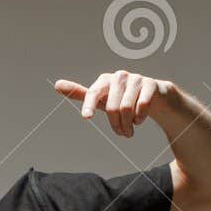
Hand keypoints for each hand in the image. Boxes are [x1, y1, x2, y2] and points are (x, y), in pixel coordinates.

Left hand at [55, 73, 173, 137]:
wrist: (154, 97)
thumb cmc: (122, 99)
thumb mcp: (102, 99)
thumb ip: (81, 93)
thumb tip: (56, 85)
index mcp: (105, 80)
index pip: (93, 92)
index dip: (89, 104)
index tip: (87, 118)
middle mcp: (120, 76)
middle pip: (112, 108)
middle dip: (117, 126)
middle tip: (122, 134)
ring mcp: (136, 79)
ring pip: (127, 109)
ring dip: (128, 126)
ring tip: (130, 131)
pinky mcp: (151, 84)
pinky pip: (142, 106)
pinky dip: (140, 118)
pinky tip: (140, 119)